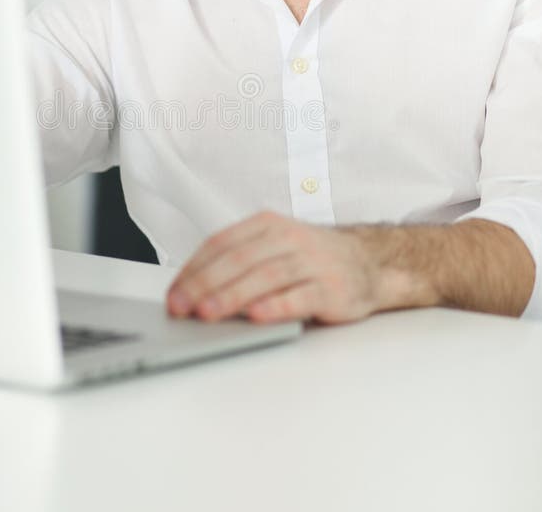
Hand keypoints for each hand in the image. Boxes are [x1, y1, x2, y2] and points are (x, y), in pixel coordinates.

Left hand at [166, 210, 383, 324]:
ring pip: (265, 276)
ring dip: (232, 295)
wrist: (368, 263)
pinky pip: (299, 296)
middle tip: (181, 306)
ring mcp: (311, 261)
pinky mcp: (331, 287)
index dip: (193, 269)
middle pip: (239, 259)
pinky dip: (276, 305)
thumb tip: (192, 291)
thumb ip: (238, 262)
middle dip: (204, 284)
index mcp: (267, 224)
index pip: (221, 243)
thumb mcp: (273, 247)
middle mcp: (288, 238)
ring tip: (207, 312)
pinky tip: (256, 316)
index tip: (173, 293)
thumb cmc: (309, 259)